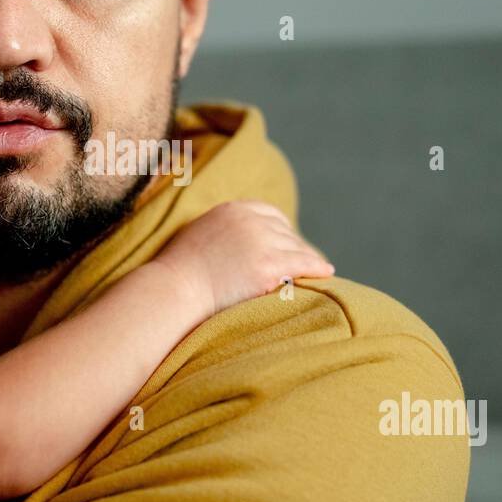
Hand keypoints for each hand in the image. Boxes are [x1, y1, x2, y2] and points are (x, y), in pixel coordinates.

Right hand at [153, 200, 334, 317]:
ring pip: (296, 247)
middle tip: (305, 261)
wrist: (174, 291)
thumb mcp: (201, 236)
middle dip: (294, 246)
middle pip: (285, 231)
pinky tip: (326, 272)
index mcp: (232, 209)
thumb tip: (236, 242)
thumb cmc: (180, 274)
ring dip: (306, 259)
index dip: (281, 230)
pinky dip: (317, 267)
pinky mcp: (269, 265)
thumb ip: (223, 232)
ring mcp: (261, 242)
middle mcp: (249, 220)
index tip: (288, 242)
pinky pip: (303, 263)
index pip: (269, 214)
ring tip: (317, 269)